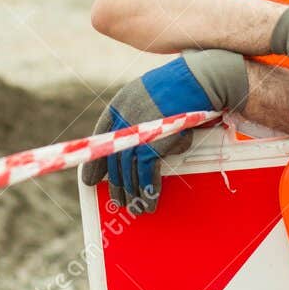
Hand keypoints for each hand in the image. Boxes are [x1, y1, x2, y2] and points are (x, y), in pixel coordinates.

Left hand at [80, 49, 247, 213]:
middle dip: (116, 184)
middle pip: (114, 159)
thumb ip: (144, 120)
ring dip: (131, 193)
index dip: (96, 163)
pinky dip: (148, 191)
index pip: (100, 137)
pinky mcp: (151, 146)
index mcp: (119, 104)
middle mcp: (122, 120)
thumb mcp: (154, 98)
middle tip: (118, 201)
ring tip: (134, 208)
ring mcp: (135, 135)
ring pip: (128, 171)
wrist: (198, 81)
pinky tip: (149, 202)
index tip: (90, 180)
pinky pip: (146, 175)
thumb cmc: (182, 88)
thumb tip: (144, 152)